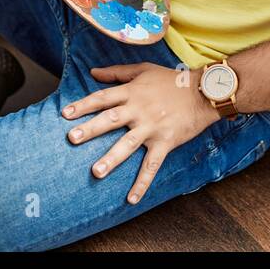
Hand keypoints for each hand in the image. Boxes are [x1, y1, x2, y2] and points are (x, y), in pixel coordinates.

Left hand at [62, 63, 220, 203]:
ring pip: (128, 144)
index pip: (103, 98)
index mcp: (132, 92)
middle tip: (71, 138)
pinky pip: (152, 165)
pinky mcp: (164, 142)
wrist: (203, 92)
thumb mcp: (143, 69)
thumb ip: (117, 72)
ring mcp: (152, 127)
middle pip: (111, 119)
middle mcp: (139, 110)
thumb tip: (93, 72)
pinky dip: (142, 182)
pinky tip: (131, 199)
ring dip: (112, 158)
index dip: (83, 105)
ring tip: (96, 172)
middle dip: (90, 129)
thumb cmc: (172, 79)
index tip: (65, 114)